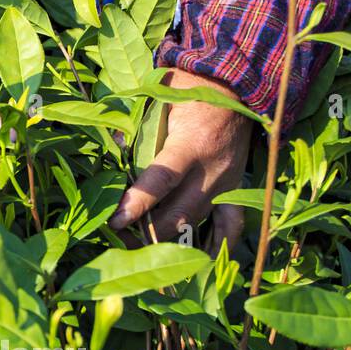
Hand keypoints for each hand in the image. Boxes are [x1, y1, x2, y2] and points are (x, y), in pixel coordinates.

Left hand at [110, 68, 251, 250]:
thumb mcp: (158, 97)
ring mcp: (228, 184)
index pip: (161, 181)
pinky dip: (215, 246)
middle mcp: (212, 171)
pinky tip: (196, 262)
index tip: (115, 221)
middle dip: (144, 233)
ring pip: (196, 223)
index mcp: (191, 145)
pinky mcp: (237, 189)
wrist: (238, 87)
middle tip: (114, 239)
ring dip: (167, 240)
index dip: (138, 203)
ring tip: (136, 249)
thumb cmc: (191, 90)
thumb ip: (134, 126)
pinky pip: (230, 226)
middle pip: (177, 213)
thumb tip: (112, 153)